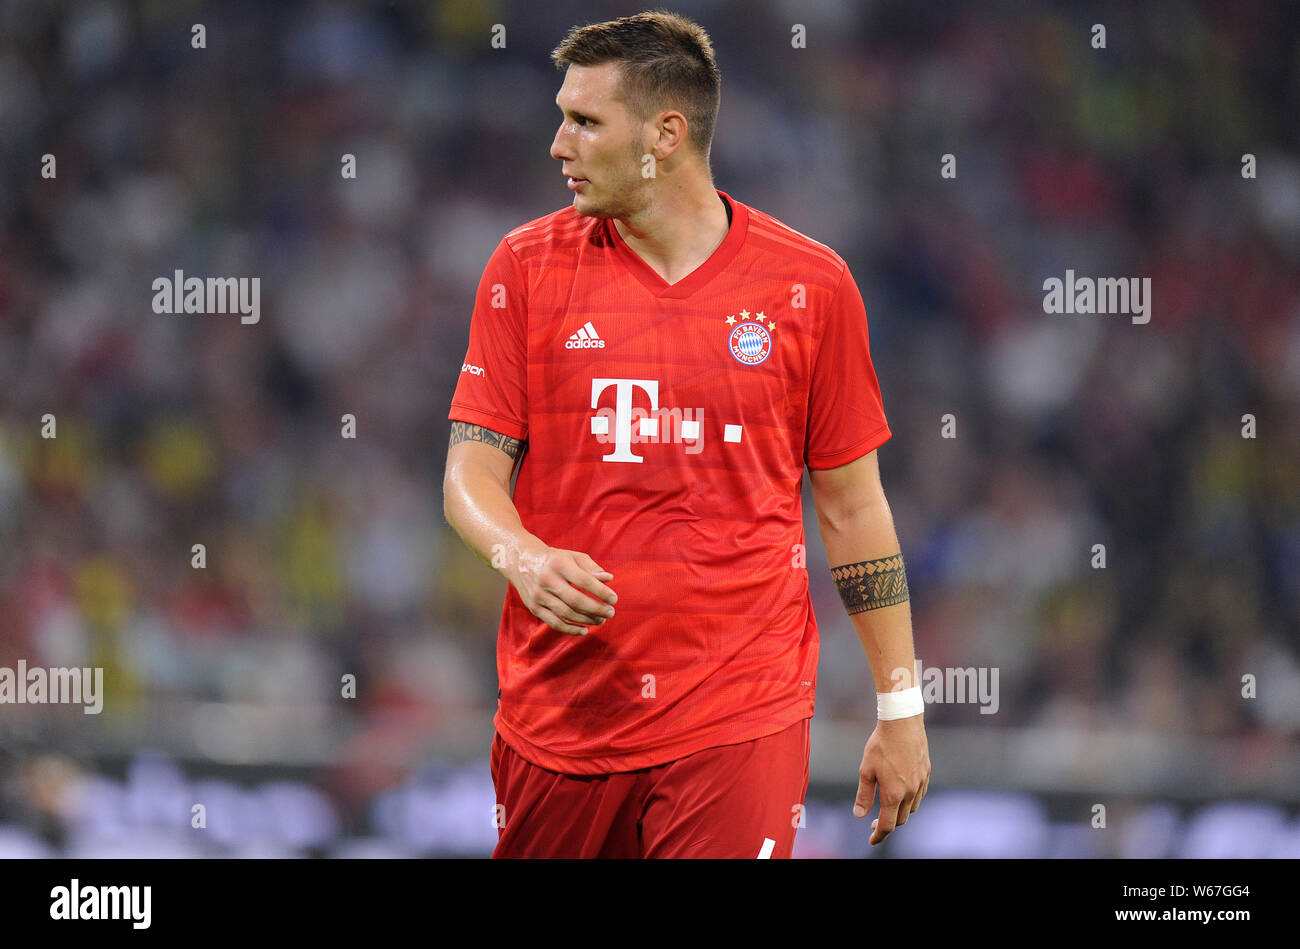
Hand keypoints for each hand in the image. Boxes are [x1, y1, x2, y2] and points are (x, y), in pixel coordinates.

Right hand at [505, 544, 617, 635]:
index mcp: (559, 564)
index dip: (600, 591)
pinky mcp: (534, 607)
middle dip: (596, 609)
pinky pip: (554, 622)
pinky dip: (570, 629)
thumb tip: (609, 579)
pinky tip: (584, 630)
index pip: (583, 580)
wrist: (521, 561)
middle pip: (575, 600)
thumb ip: (591, 567)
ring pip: (566, 613)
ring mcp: (539, 595)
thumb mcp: (572, 556)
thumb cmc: (554, 559)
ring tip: (601, 620)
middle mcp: (547, 580)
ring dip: (586, 620)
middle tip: (610, 612)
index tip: (614, 599)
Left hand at [853, 714, 929, 845]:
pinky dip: (911, 800)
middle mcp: (910, 792)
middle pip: (900, 819)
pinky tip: (902, 793)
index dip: (878, 835)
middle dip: (887, 825)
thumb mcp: (866, 770)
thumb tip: (859, 814)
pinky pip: (920, 794)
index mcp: (893, 794)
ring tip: (888, 808)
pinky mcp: (926, 773)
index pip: (887, 825)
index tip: (871, 839)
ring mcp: (920, 783)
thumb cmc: (881, 745)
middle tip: (874, 823)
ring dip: (900, 813)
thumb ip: (864, 795)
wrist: (902, 723)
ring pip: (912, 808)